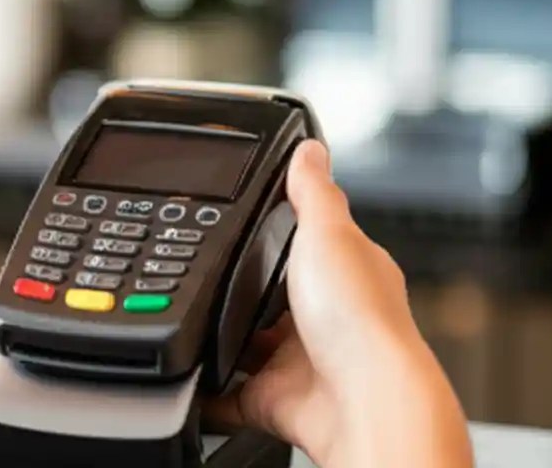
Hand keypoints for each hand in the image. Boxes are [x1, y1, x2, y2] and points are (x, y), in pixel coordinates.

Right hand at [204, 141, 472, 467]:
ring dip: (220, 340)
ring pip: (248, 347)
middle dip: (241, 292)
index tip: (248, 224)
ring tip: (192, 321)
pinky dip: (207, 391)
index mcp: (347, 275)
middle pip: (274, 298)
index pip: (312, 246)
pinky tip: (189, 377)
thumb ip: (314, 193)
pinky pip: (230, 395)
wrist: (362, 402)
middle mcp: (327, 320)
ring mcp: (301, 362)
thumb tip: (311, 149)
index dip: (282, 235)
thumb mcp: (330, 233)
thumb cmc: (361, 320)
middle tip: (206, 273)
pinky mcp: (276, 399)